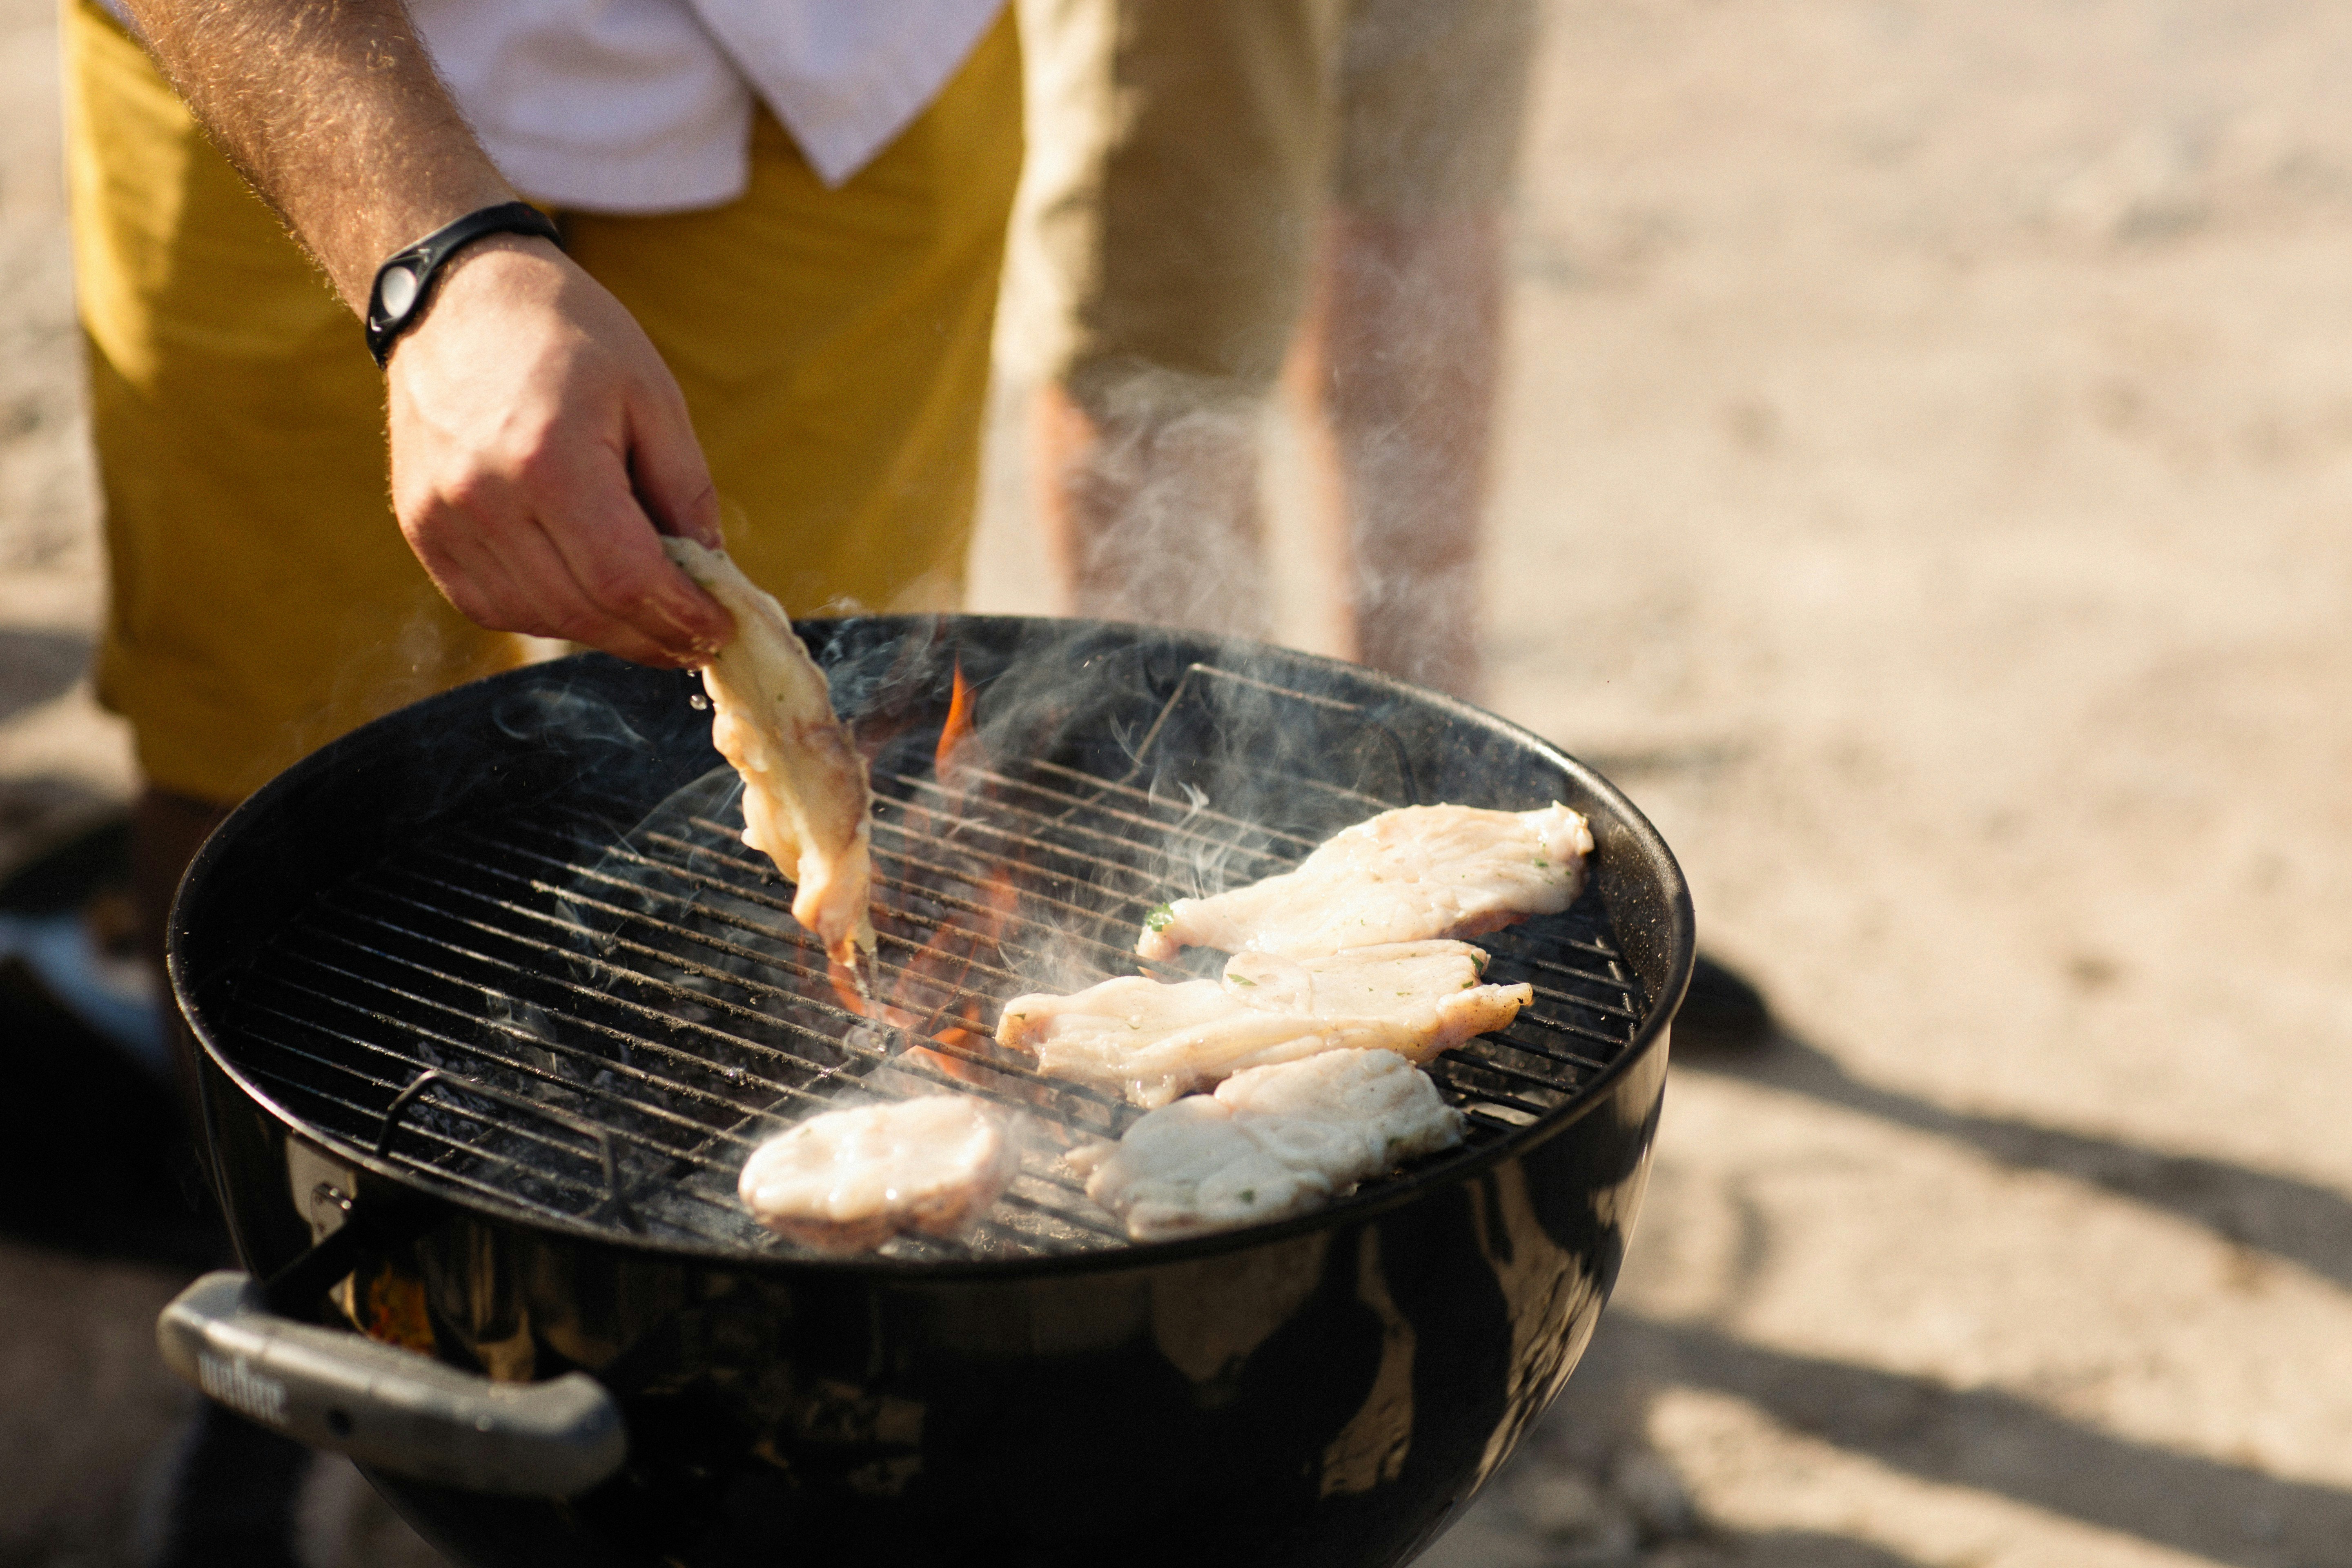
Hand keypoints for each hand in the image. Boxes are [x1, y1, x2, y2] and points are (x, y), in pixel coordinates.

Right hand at [384, 236, 734, 666]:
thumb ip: (684, 488)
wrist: (456, 295)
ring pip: (538, 617)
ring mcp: (443, 518)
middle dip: (651, 637)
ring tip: (647, 621)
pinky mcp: (420, 528)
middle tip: (695, 641)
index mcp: (551, 460)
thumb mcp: (652, 394)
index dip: (680, 618)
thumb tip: (711, 570)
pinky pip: (489, 604)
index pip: (626, 580)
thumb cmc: (565, 334)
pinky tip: (583, 598)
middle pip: (584, 610)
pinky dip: (545, 614)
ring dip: (603, 632)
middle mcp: (486, 498)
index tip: (719, 629)